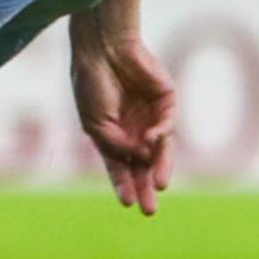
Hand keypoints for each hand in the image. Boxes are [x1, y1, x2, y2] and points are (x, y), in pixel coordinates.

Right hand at [70, 0, 176, 216]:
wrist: (103, 48)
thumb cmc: (91, 83)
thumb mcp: (95, 122)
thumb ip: (117, 144)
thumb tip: (142, 158)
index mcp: (111, 134)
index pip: (120, 166)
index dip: (123, 184)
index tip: (127, 204)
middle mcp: (133, 128)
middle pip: (142, 164)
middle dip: (144, 185)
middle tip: (148, 210)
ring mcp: (151, 115)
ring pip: (160, 149)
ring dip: (159, 168)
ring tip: (158, 186)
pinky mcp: (167, 101)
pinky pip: (167, 124)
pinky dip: (160, 134)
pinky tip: (151, 140)